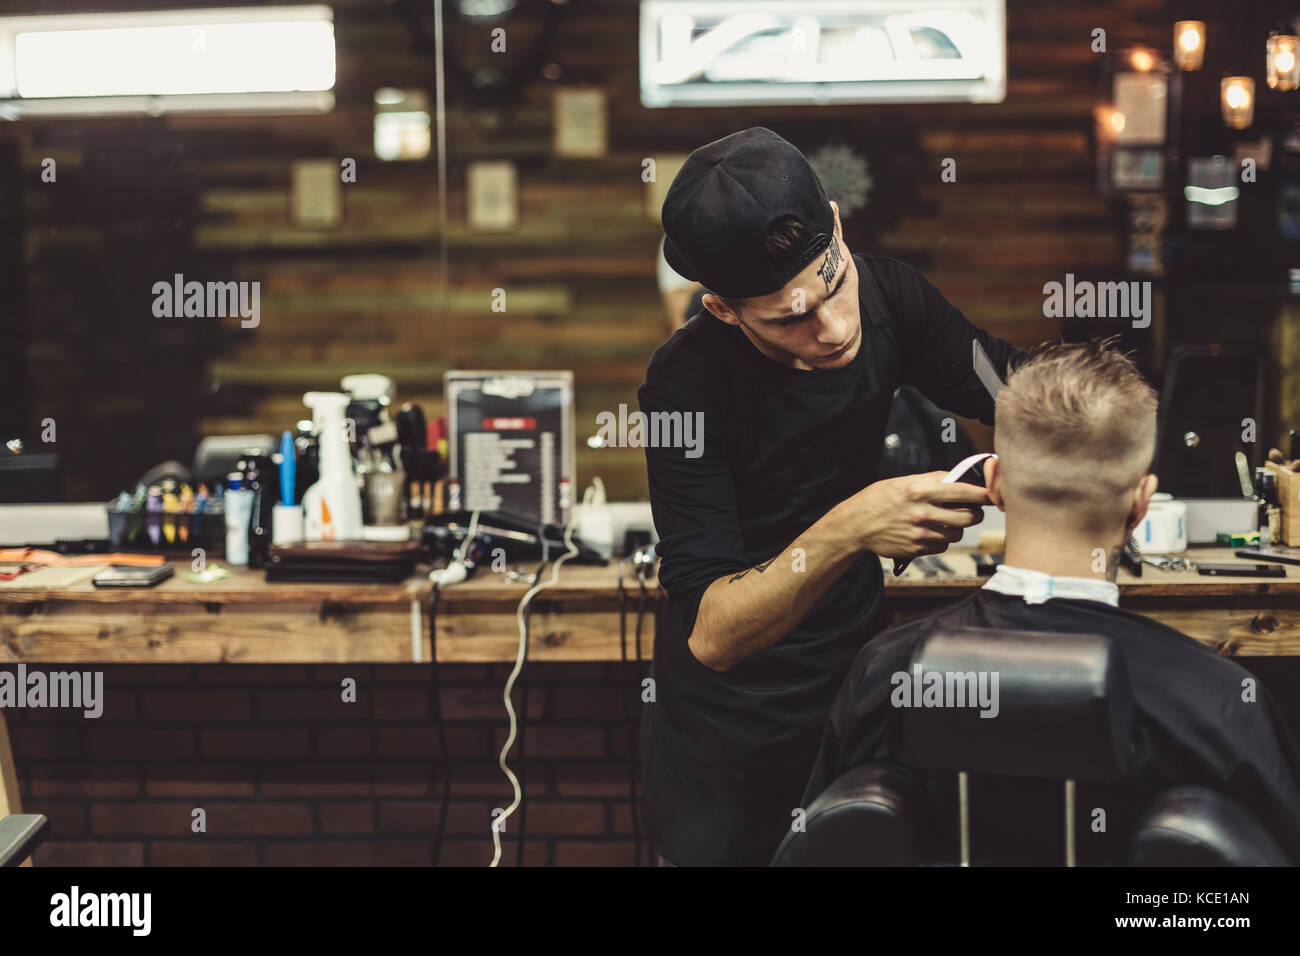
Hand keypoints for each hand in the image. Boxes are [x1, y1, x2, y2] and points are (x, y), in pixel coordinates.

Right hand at [837, 471, 989, 559]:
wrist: (856, 526)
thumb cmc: (879, 500)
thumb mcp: (903, 482)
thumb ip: (932, 481)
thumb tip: (959, 479)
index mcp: (920, 491)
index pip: (963, 491)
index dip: (984, 493)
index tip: (995, 494)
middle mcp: (922, 513)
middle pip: (968, 517)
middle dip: (973, 514)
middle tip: (969, 510)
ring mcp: (921, 533)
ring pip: (957, 533)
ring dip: (956, 527)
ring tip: (941, 520)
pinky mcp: (918, 549)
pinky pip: (943, 545)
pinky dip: (941, 539)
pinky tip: (928, 532)